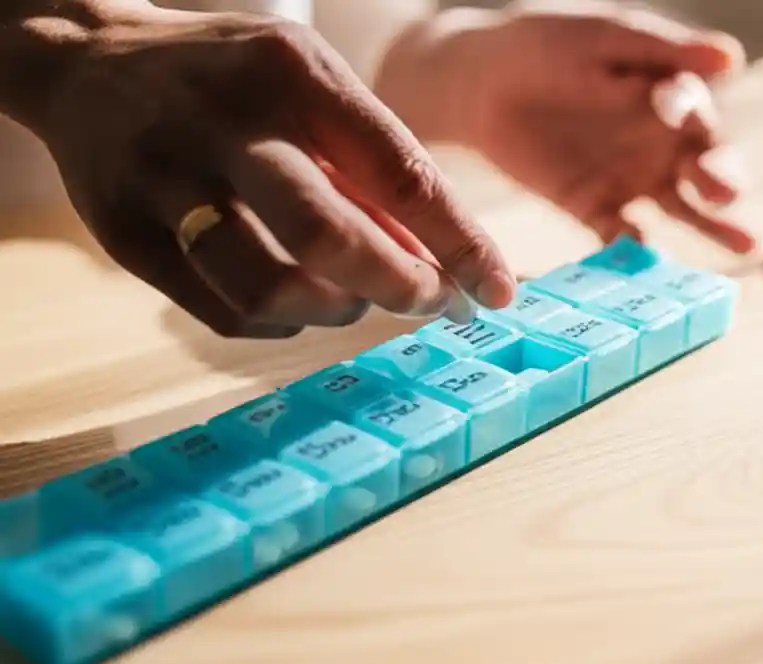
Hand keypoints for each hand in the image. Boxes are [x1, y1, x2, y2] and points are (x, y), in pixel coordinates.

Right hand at [22, 3, 513, 336]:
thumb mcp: (311, 88)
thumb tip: (447, 264)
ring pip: (270, 288)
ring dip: (338, 312)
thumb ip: (373, 168)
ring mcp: (165, 184)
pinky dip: (284, 323)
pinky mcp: (126, 240)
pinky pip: (227, 314)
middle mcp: (224, 125)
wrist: (90, 67)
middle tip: (428, 302)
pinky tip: (300, 301)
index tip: (497, 289)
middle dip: (398, 286)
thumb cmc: (236, 84)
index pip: (399, 171)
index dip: (459, 243)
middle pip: (327, 236)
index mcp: (292, 74)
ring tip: (356, 299)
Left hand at [375, 0, 754, 252]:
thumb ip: (662, 52)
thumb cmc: (545, 46)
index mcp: (672, 98)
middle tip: (722, 191)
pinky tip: (643, 253)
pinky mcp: (597, 208)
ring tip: (748, 243)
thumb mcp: (603, 41)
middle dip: (722, 180)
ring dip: (713, 226)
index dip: (692, 117)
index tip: (668, 112)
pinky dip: (635, 249)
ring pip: (685, 209)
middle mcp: (662, 143)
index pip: (699, 115)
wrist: (477, 85)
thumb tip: (732, 57)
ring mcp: (633, 179)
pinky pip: (624, 235)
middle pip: (708, 168)